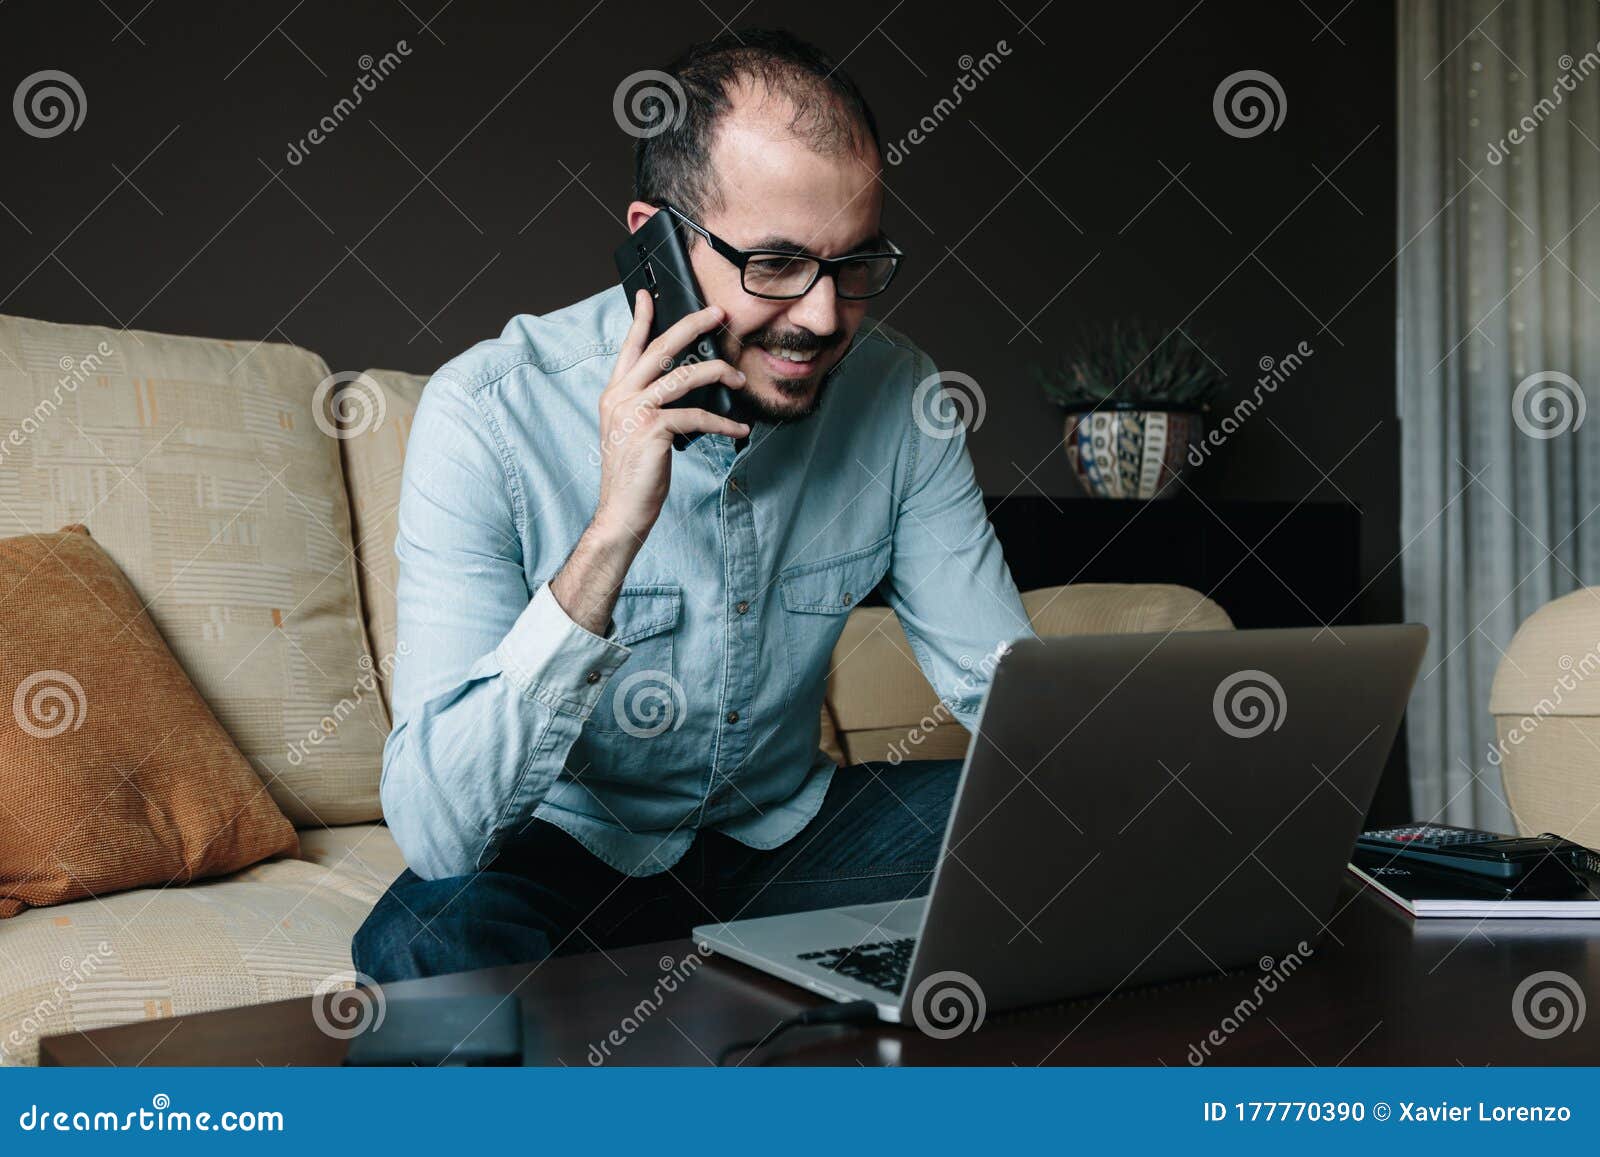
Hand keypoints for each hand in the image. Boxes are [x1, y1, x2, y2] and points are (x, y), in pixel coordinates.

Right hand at [592, 289, 748, 544]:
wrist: (621, 511)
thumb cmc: (633, 475)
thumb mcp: (634, 432)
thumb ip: (648, 406)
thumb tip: (684, 386)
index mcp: (614, 394)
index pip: (629, 348)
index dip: (640, 320)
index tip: (648, 296)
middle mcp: (621, 396)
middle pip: (661, 348)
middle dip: (692, 326)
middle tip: (718, 313)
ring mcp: (635, 411)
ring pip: (684, 376)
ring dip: (718, 371)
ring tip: (739, 374)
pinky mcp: (653, 430)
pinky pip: (697, 415)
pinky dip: (723, 422)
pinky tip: (738, 428)